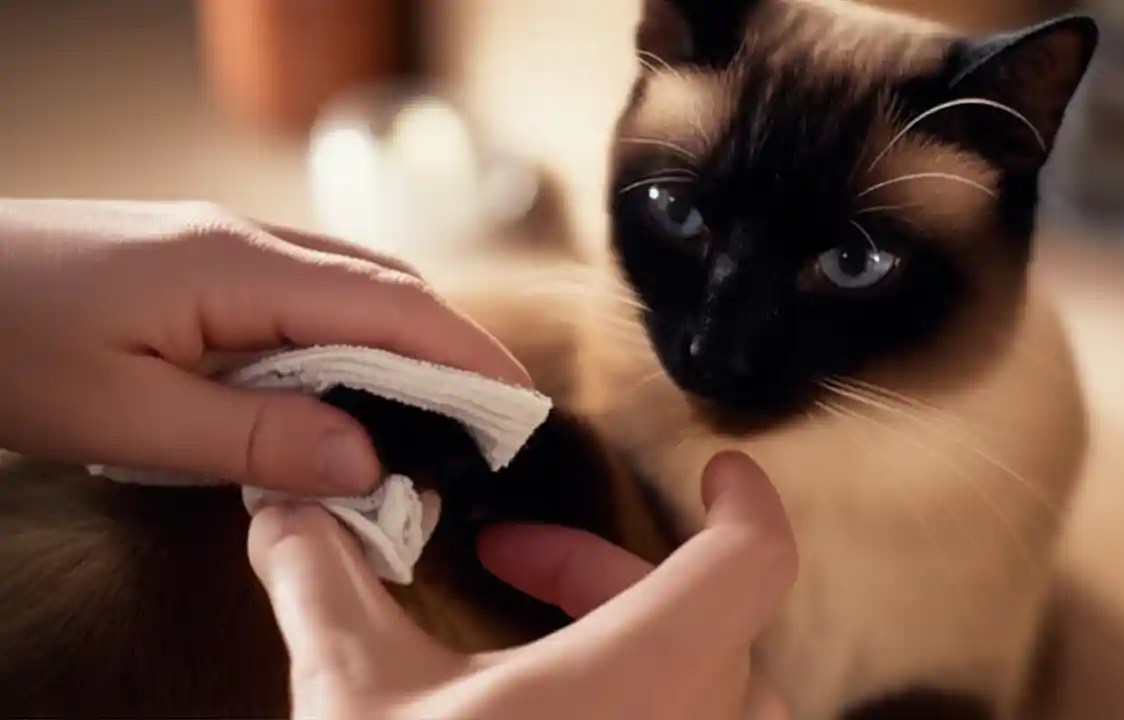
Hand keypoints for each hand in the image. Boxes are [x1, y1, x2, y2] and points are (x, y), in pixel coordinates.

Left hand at [0, 199, 528, 493]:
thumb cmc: (0, 341)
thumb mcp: (123, 412)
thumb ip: (253, 434)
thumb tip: (363, 457)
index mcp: (238, 269)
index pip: (392, 309)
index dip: (466, 357)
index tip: (518, 406)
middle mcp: (245, 242)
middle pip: (385, 289)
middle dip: (450, 351)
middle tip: (487, 423)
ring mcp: (221, 246)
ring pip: (349, 288)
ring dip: (403, 346)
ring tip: (432, 415)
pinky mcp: (199, 263)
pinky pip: (304, 294)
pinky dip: (350, 339)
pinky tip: (345, 386)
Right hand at [248, 452, 797, 719]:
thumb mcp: (353, 697)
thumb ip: (325, 584)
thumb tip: (289, 515)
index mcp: (645, 677)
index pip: (752, 561)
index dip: (746, 501)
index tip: (719, 472)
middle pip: (701, 618)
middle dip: (599, 574)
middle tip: (510, 560)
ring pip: (709, 691)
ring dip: (633, 646)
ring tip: (540, 644)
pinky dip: (645, 709)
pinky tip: (558, 718)